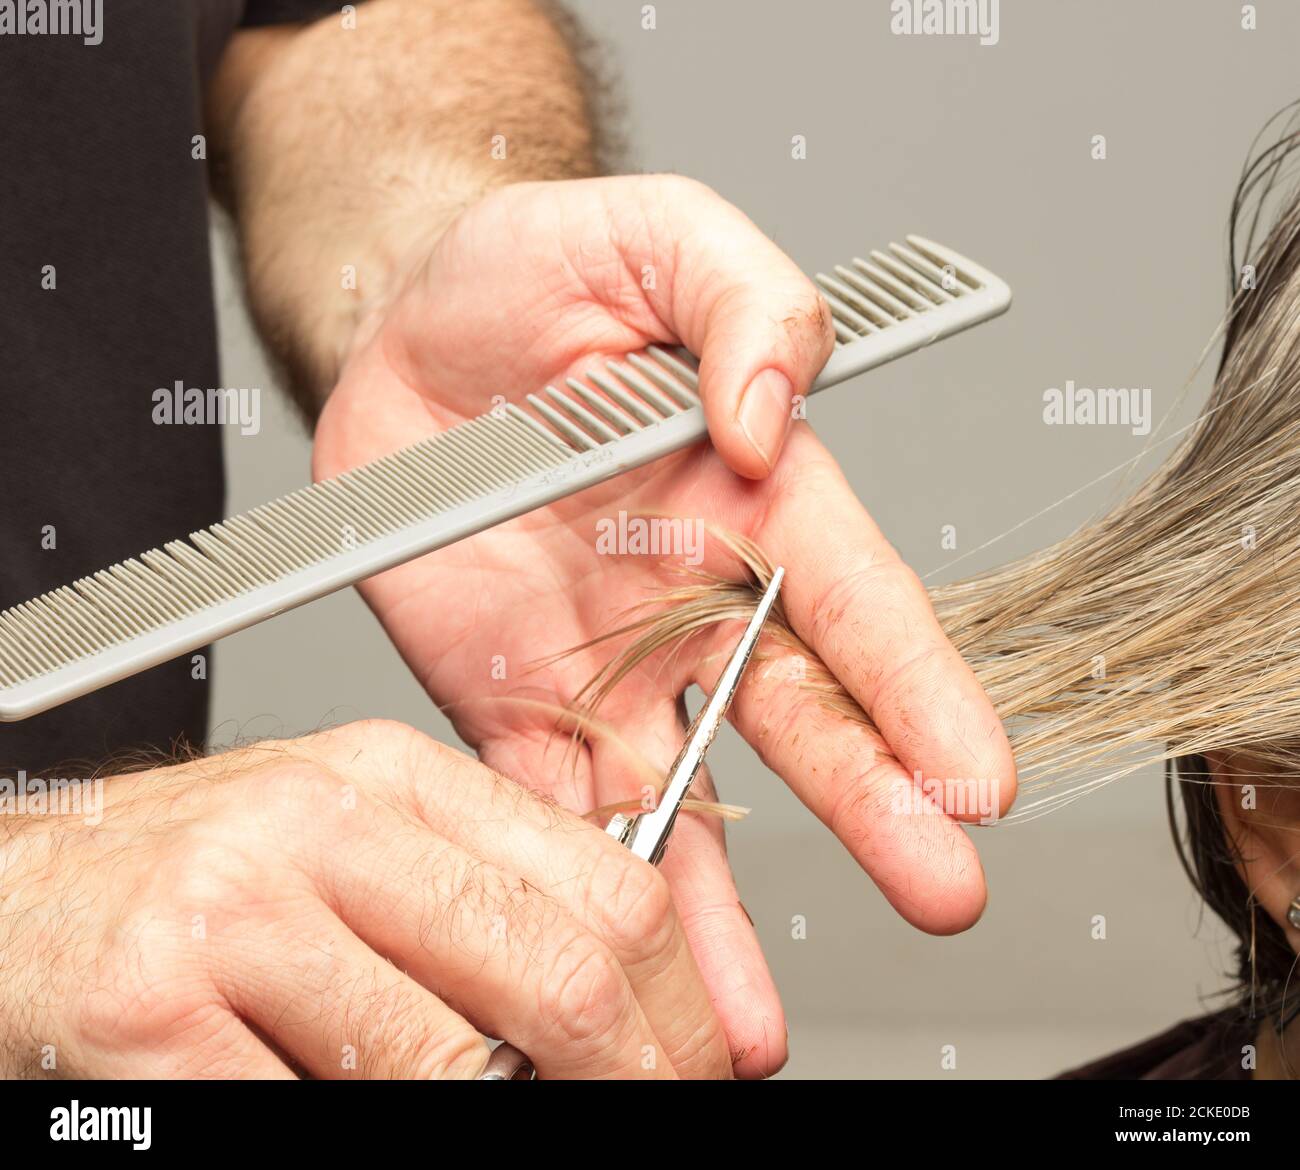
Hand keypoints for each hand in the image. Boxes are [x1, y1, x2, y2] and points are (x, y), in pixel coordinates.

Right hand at [0, 720, 731, 1078]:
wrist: (22, 894)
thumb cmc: (199, 881)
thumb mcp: (351, 846)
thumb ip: (473, 899)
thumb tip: (619, 1001)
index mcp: (394, 775)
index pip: (606, 883)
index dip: (679, 1003)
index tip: (698, 1063)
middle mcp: (323, 822)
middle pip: (556, 969)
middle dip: (629, 1076)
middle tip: (639, 1114)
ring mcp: (235, 908)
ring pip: (447, 1062)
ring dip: (496, 1112)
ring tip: (494, 1111)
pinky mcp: (154, 1007)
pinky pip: (314, 1110)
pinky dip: (364, 1133)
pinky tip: (351, 1115)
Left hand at [315, 176, 1017, 1075]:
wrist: (403, 333)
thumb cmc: (535, 275)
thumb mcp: (655, 235)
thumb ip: (742, 300)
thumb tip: (770, 406)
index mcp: (749, 493)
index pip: (852, 595)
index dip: (915, 682)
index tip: (975, 770)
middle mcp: (693, 594)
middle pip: (794, 715)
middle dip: (870, 803)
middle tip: (938, 886)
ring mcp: (606, 660)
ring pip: (677, 795)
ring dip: (716, 901)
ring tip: (745, 1001)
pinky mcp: (514, 701)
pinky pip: (551, 804)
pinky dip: (583, 883)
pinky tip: (616, 958)